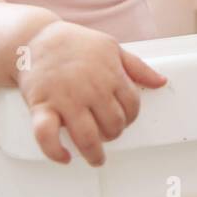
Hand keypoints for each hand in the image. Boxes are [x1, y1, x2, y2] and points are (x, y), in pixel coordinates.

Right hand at [15, 20, 167, 164]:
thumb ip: (138, 67)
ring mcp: (65, 99)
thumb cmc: (75, 44)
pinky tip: (65, 157)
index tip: (123, 121)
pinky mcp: (41, 106)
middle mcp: (90, 88)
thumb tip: (161, 82)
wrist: (35, 38)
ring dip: (94, 154)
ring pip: (87, 137)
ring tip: (96, 158)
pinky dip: (56, 152)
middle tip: (107, 136)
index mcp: (110, 74)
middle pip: (113, 125)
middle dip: (113, 135)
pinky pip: (47, 136)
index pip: (132, 106)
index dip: (130, 118)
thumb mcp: (112, 48)